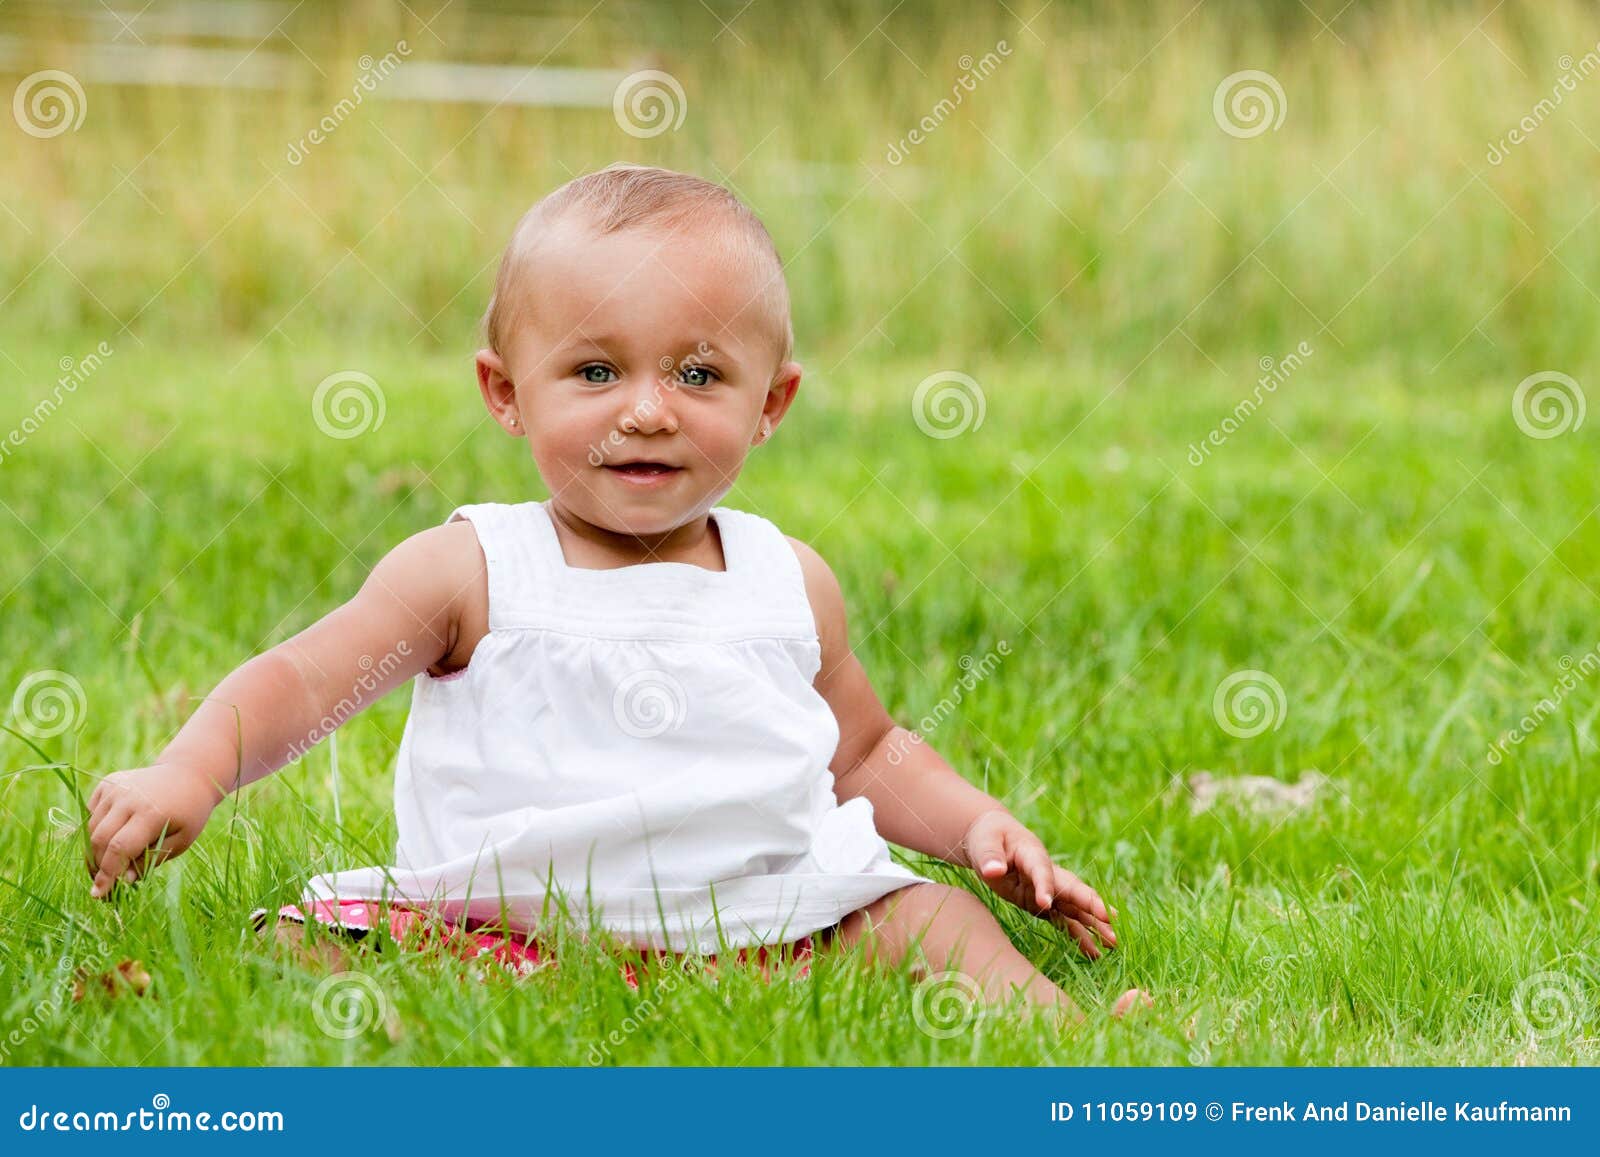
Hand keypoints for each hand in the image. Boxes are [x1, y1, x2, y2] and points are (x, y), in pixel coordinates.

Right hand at [85, 764, 223, 897]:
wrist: (188, 775)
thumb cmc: (188, 813)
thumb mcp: (181, 841)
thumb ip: (151, 860)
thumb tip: (123, 881)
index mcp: (151, 813)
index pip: (119, 848)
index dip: (107, 874)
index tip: (99, 894)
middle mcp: (129, 797)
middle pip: (100, 840)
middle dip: (97, 866)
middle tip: (103, 884)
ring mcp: (115, 787)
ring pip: (91, 829)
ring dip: (94, 852)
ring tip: (106, 866)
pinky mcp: (107, 783)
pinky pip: (91, 814)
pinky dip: (95, 831)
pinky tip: (111, 837)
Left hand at [961, 808, 1117, 958]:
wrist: (992, 839)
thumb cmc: (989, 838)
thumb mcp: (984, 844)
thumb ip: (990, 857)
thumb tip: (993, 871)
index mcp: (1033, 854)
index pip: (1041, 871)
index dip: (1045, 886)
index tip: (1045, 904)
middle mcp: (1047, 873)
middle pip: (1072, 889)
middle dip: (1090, 905)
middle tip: (1111, 921)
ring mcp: (1048, 890)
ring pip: (1075, 908)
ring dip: (1094, 924)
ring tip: (1114, 943)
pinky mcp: (1043, 905)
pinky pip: (1064, 921)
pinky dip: (1079, 936)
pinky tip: (1095, 953)